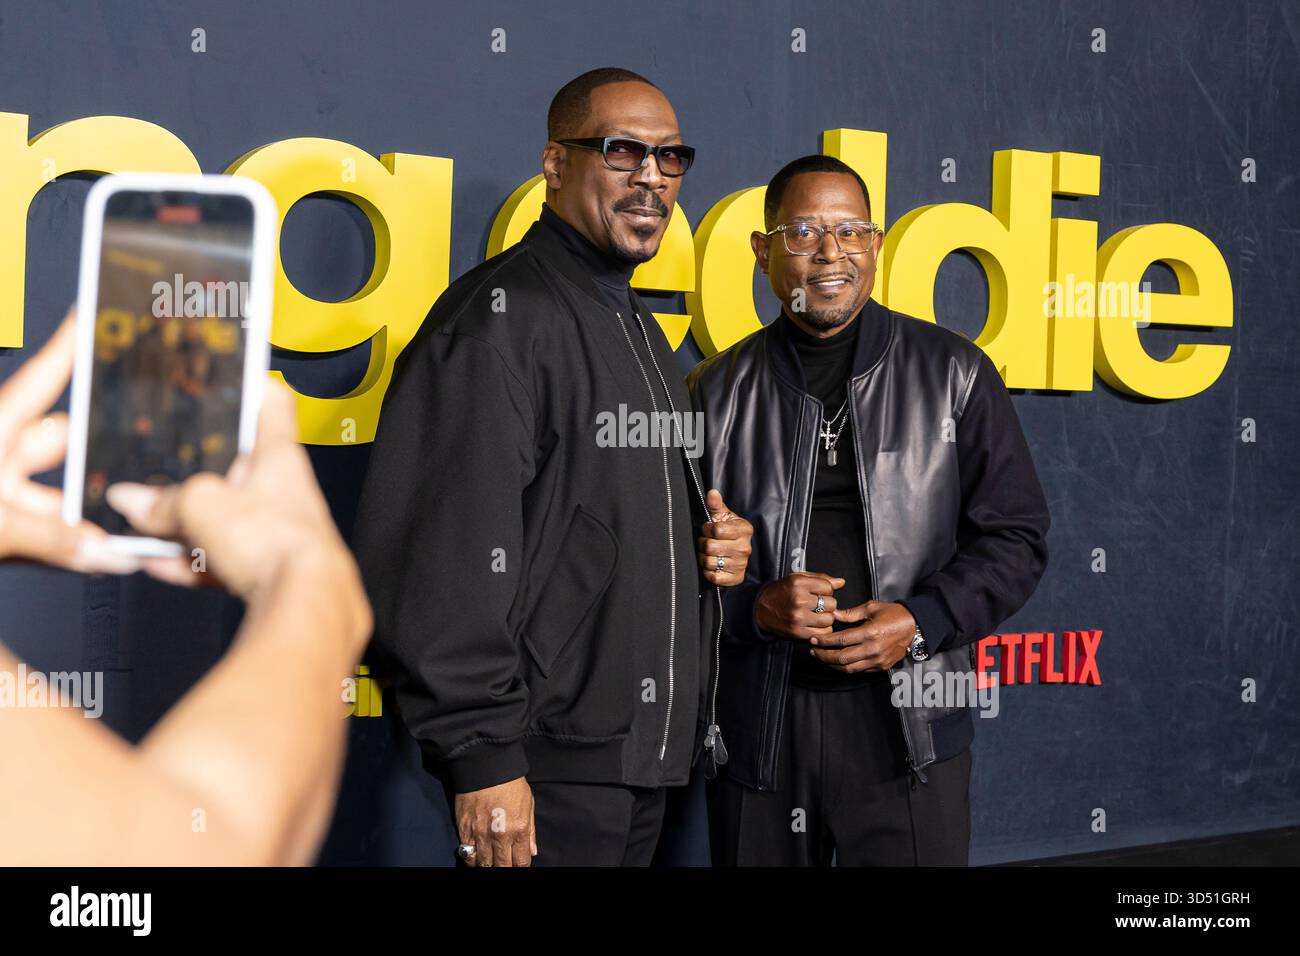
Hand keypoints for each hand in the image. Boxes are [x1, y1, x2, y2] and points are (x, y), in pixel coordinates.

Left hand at [0, 310, 140, 574]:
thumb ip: (46, 537)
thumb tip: (104, 549)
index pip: (42, 379)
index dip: (71, 348)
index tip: (95, 320)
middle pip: (60, 444)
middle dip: (99, 456)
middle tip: (141, 464)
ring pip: (54, 499)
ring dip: (87, 517)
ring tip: (127, 533)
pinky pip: (44, 538)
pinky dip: (71, 548)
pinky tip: (99, 557)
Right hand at [104, 378, 359, 606]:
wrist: (304, 604)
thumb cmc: (279, 542)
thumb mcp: (201, 505)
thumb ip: (164, 501)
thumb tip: (134, 502)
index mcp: (278, 455)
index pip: (272, 403)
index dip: (250, 385)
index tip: (228, 377)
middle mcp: (282, 489)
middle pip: (234, 468)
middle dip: (193, 473)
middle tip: (157, 472)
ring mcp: (275, 530)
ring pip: (222, 518)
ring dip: (183, 524)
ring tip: (144, 525)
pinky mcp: (265, 569)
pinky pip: (220, 559)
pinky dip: (189, 562)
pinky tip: (157, 564)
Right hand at [453, 777, 536, 866]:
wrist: (485, 766)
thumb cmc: (510, 783)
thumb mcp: (528, 803)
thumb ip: (530, 830)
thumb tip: (532, 852)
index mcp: (519, 830)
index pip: (521, 863)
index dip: (520, 866)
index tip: (518, 863)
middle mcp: (500, 837)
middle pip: (502, 867)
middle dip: (504, 868)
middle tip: (504, 863)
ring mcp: (480, 835)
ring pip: (483, 864)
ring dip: (488, 865)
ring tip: (490, 861)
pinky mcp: (464, 830)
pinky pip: (467, 854)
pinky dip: (472, 859)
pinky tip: (476, 856)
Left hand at [696, 488, 752, 586]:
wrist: (735, 553)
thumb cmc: (727, 532)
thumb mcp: (722, 516)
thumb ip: (715, 505)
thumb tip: (712, 492)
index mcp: (744, 529)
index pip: (716, 530)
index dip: (707, 529)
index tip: (708, 529)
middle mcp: (745, 548)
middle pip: (710, 547)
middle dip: (703, 544)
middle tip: (707, 542)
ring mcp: (741, 564)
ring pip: (709, 562)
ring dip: (704, 558)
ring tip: (709, 553)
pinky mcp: (736, 578)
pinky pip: (713, 577)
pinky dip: (708, 572)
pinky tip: (713, 565)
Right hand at [755, 571, 844, 640]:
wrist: (761, 609)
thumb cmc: (781, 592)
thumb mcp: (797, 578)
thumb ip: (820, 578)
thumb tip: (841, 582)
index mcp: (798, 583)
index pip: (828, 587)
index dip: (827, 591)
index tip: (819, 593)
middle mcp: (799, 599)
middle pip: (831, 604)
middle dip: (827, 605)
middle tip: (818, 605)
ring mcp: (798, 617)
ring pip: (829, 619)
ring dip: (826, 618)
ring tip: (816, 615)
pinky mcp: (798, 632)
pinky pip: (823, 632)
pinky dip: (822, 629)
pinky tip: (814, 624)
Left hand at [809, 600, 915, 671]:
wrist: (914, 626)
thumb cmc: (893, 614)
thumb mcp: (872, 607)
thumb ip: (851, 613)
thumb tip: (833, 615)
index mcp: (870, 632)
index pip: (840, 640)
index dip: (824, 641)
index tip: (813, 640)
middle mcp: (873, 649)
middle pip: (841, 658)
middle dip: (823, 655)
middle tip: (813, 651)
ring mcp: (877, 660)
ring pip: (849, 668)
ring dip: (832, 664)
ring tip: (822, 657)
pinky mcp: (881, 666)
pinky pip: (859, 671)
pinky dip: (846, 668)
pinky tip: (838, 662)